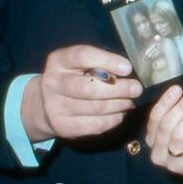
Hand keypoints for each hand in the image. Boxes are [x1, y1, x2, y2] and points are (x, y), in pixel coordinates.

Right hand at [21, 45, 143, 142]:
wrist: (46, 103)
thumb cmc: (73, 77)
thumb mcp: (80, 63)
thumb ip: (100, 62)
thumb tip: (129, 71)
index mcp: (59, 61)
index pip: (83, 56)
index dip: (107, 61)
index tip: (128, 68)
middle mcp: (53, 83)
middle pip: (89, 88)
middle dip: (118, 89)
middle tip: (136, 89)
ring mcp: (56, 107)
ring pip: (95, 108)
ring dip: (119, 105)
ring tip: (130, 101)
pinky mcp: (64, 127)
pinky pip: (96, 125)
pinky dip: (114, 119)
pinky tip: (120, 113)